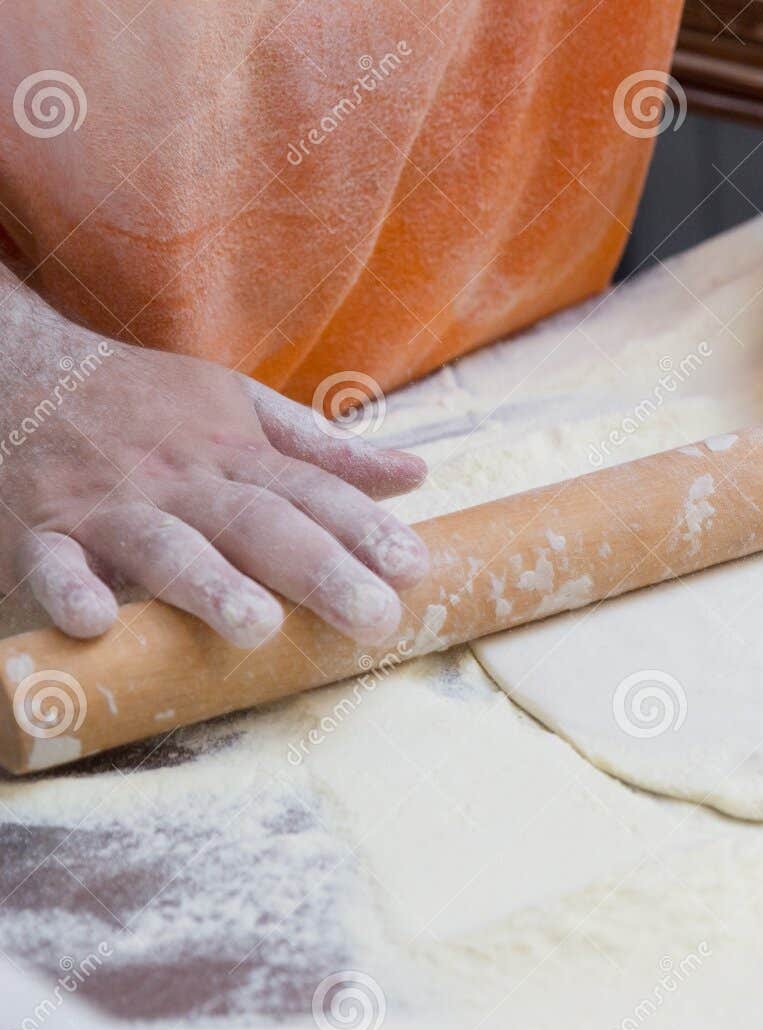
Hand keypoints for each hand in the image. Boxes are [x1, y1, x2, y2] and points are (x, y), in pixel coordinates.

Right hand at [0, 315, 429, 645]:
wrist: (19, 363)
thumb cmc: (145, 404)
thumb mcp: (237, 407)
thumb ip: (322, 451)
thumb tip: (416, 474)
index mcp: (235, 452)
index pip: (313, 493)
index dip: (366, 530)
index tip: (414, 568)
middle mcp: (181, 478)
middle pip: (258, 523)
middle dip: (318, 569)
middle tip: (372, 614)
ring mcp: (111, 504)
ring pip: (165, 545)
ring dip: (211, 584)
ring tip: (259, 626)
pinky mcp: (42, 529)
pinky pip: (54, 561)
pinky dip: (70, 588)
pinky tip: (95, 621)